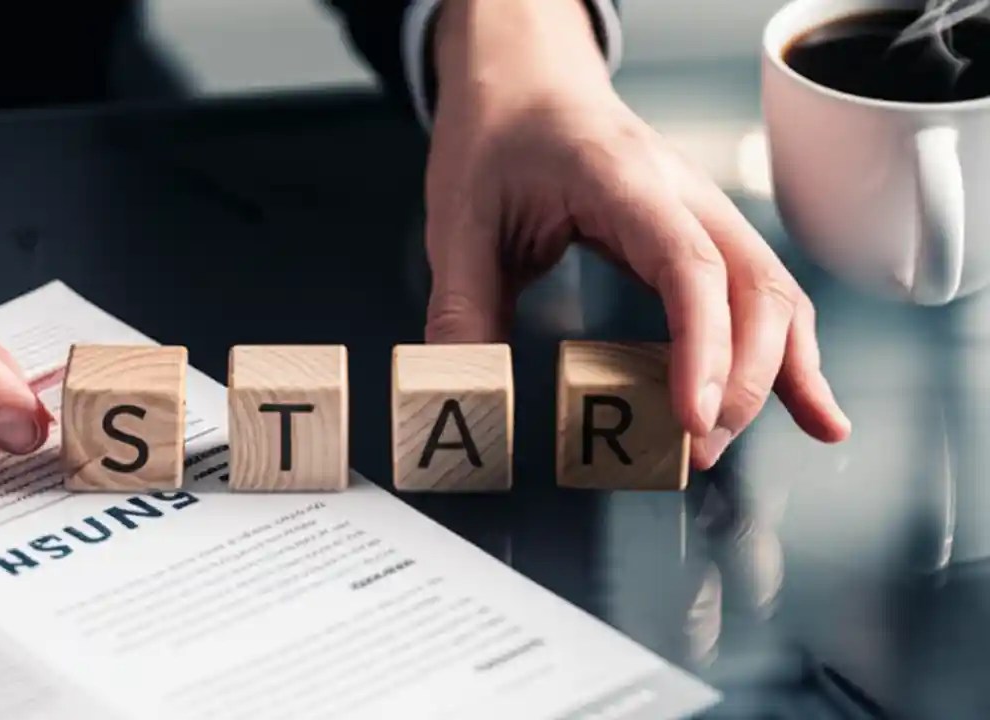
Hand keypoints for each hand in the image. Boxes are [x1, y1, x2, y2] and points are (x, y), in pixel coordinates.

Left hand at [423, 0, 850, 467]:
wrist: (524, 84)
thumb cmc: (498, 138)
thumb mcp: (458, 223)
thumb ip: (462, 312)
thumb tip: (469, 397)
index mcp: (620, 179)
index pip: (687, 265)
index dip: (702, 347)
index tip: (693, 417)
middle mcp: (680, 194)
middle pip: (754, 287)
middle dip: (743, 379)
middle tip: (696, 449)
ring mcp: (700, 213)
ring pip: (773, 293)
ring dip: (773, 374)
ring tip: (732, 445)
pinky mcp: (700, 236)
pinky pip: (762, 296)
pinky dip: (788, 356)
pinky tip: (811, 410)